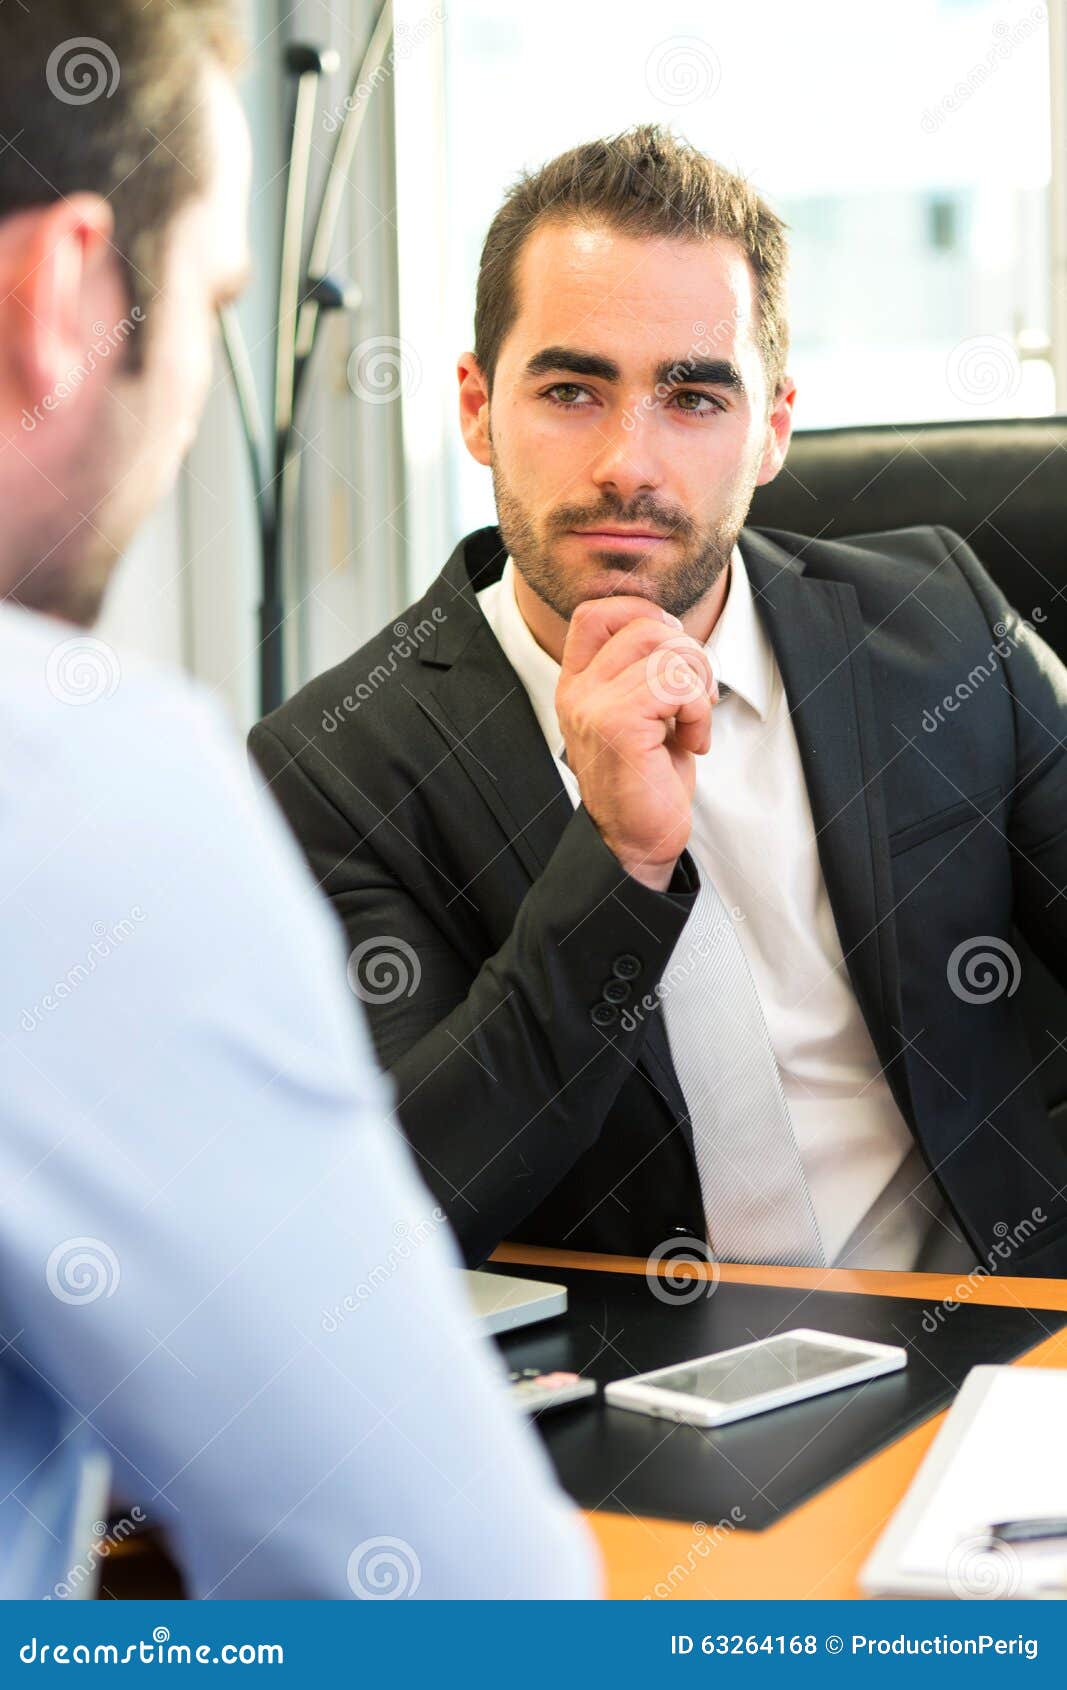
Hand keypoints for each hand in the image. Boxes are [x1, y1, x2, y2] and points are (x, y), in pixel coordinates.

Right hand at [556, 597, 717, 890]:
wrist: (636, 843)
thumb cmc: (646, 782)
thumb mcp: (642, 714)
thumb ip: (644, 671)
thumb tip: (673, 629)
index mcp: (579, 685)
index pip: (595, 613)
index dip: (643, 613)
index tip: (672, 650)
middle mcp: (579, 692)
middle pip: (641, 624)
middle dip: (688, 651)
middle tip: (696, 694)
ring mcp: (594, 707)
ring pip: (665, 651)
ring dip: (698, 683)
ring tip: (693, 721)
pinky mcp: (618, 725)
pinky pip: (676, 685)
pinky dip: (698, 710)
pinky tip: (692, 742)